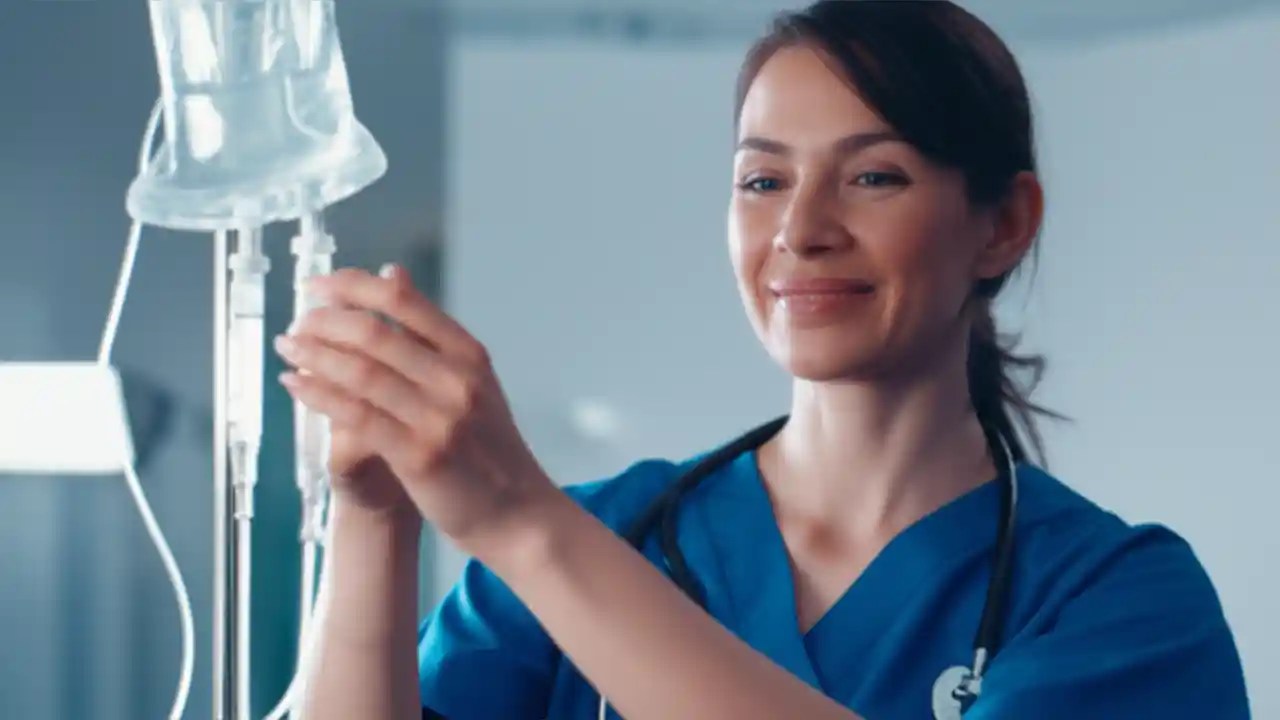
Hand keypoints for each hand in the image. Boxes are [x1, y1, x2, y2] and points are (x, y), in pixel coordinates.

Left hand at [275, 264, 555, 550]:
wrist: (517, 513)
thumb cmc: (488, 449)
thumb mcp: (470, 380)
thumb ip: (428, 333)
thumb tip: (392, 274)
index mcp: (468, 354)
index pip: (403, 301)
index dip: (352, 286)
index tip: (317, 286)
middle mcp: (457, 379)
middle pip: (375, 332)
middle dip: (324, 322)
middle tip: (296, 323)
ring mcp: (439, 418)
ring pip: (360, 372)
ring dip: (314, 355)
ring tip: (288, 347)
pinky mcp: (419, 456)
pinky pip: (356, 415)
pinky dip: (319, 394)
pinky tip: (296, 384)